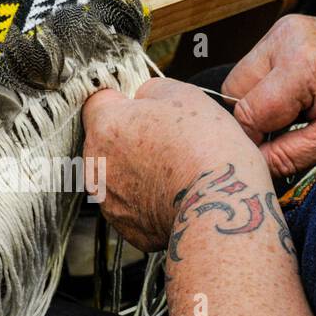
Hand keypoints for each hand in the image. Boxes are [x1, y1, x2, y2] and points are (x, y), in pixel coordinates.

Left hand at [82, 78, 263, 251]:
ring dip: (136, 171)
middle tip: (167, 141)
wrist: (219, 205)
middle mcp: (96, 164)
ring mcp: (108, 200)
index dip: (123, 101)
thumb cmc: (204, 149)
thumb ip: (151, 89)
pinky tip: (172, 194)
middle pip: (105, 142)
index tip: (143, 108)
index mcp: (105, 125)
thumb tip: (143, 96)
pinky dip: (146, 201)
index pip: (98, 101)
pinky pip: (130, 206)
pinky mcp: (125, 227)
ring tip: (173, 170)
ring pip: (116, 175)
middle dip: (129, 139)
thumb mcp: (184, 94)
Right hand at [222, 14, 315, 177]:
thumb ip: (287, 155)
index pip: (246, 111)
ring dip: (257, 102)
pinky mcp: (286, 28)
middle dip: (252, 118)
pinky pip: (256, 66)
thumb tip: (250, 165)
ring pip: (240, 78)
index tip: (268, 156)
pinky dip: (267, 87)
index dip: (252, 140)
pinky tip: (296, 98)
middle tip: (284, 135)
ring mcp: (284, 27)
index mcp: (303, 64)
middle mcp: (287, 36)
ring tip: (295, 114)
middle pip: (234, 89)